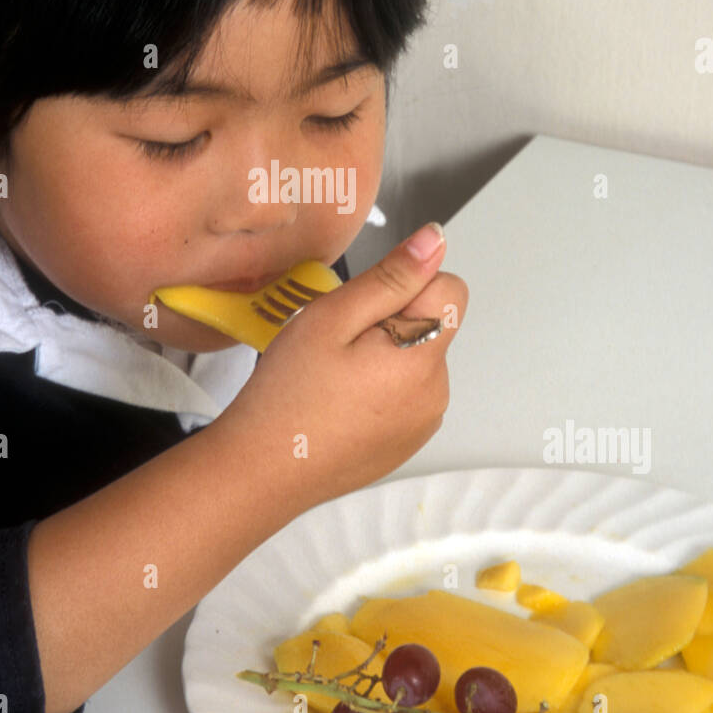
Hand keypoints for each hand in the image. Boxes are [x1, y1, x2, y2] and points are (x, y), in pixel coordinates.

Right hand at [209, 223, 467, 510]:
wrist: (263, 471)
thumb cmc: (288, 393)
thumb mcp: (331, 318)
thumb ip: (391, 278)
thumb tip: (436, 241)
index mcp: (422, 356)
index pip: (449, 288)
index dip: (405, 286)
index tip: (360, 311)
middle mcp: (437, 391)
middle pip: (431, 323)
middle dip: (391, 321)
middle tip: (336, 346)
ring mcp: (425, 420)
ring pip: (417, 356)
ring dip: (385, 354)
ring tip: (334, 376)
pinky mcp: (409, 439)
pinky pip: (407, 391)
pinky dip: (381, 387)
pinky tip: (340, 402)